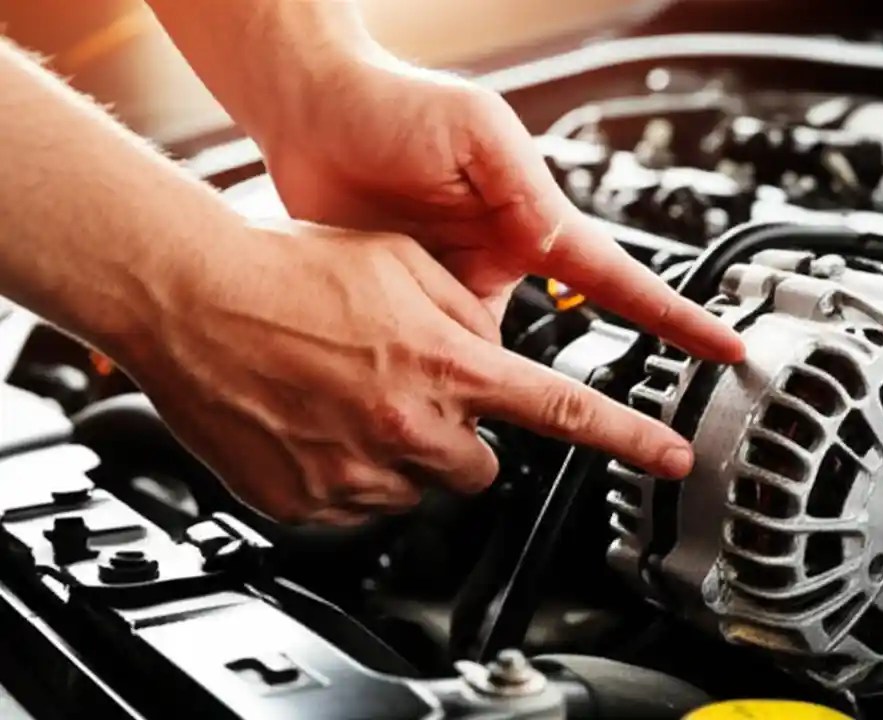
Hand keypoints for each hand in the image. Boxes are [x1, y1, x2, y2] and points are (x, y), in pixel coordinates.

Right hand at [132, 220, 698, 525]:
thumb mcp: (399, 263)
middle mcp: (415, 427)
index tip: (670, 457)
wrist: (190, 296)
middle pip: (482, 464)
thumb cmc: (286, 270)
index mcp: (449, 363)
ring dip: (401, 451)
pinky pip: (357, 501)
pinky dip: (347, 471)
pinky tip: (314, 422)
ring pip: (416, 484)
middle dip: (461, 436)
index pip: (565, 413)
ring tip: (347, 397)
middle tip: (411, 394)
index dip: (630, 438)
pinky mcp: (315, 503)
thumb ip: (462, 309)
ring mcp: (363, 473)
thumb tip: (491, 337)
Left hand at [254, 51, 743, 360]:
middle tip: (616, 425)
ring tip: (451, 394)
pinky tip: (405, 375)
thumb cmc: (395, 105)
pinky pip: (437, 349)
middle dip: (580, 383)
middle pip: (559, 334)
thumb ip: (523, 185)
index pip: (618, 279)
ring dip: (484, 381)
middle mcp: (505, 258)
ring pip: (491, 355)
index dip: (675, 318)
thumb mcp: (476, 131)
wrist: (309, 113)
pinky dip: (430, 369)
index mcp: (535, 220)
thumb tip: (555, 242)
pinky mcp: (410, 300)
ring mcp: (458, 282)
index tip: (724, 350)